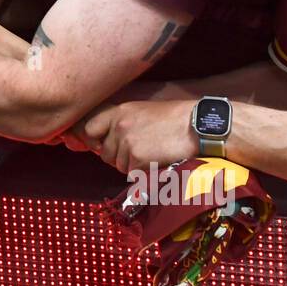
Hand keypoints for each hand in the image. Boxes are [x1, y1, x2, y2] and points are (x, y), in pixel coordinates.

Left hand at [77, 100, 196, 172]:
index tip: (104, 146)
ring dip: (133, 166)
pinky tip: (157, 160)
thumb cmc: (173, 118)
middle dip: (119, 158)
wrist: (196, 125)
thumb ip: (121, 123)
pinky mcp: (138, 158)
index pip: (89, 129)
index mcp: (118, 112)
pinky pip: (133, 174)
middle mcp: (119, 126)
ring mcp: (127, 142)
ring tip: (152, 153)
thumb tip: (105, 143)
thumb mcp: (141, 111)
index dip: (96, 141)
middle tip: (140, 152)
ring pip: (119, 166)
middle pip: (106, 154)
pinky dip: (144, 172)